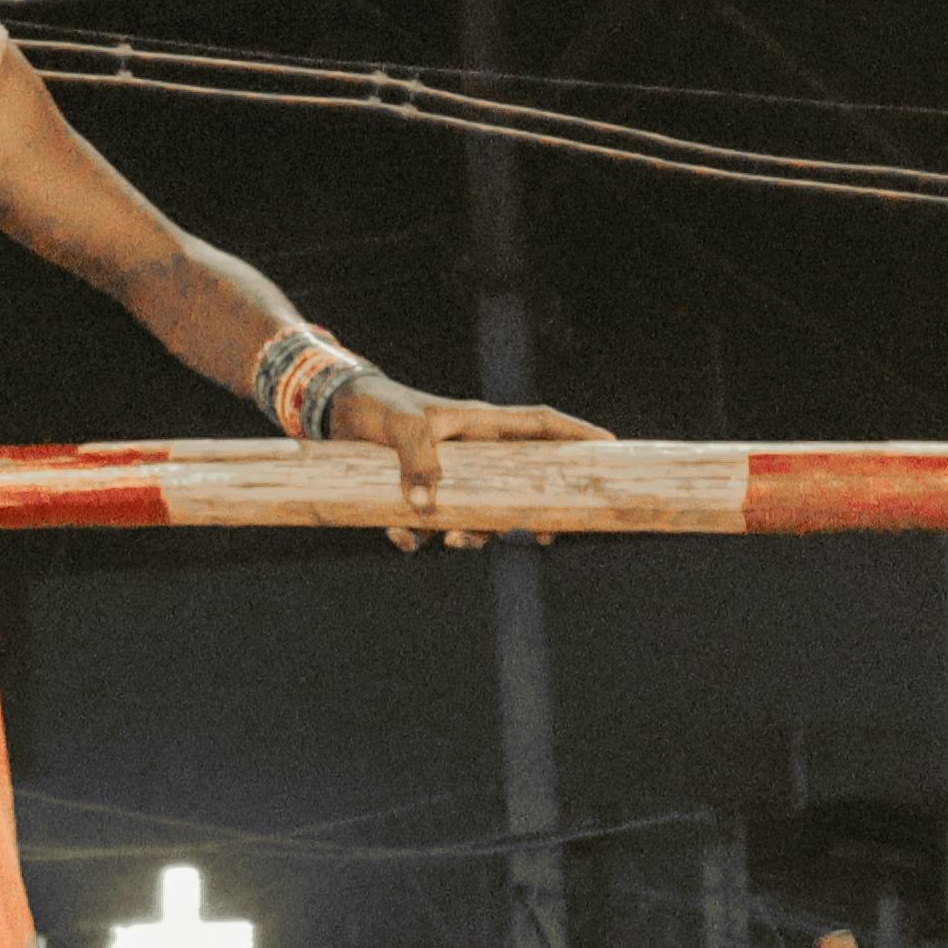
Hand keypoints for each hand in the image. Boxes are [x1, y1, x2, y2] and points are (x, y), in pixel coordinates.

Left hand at [338, 388, 609, 546]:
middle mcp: (474, 451)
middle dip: (532, 514)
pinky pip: (434, 526)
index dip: (578, 435)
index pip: (541, 425)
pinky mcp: (422, 492)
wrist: (335, 414)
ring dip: (474, 533)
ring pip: (482, 512)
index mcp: (481, 424)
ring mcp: (452, 473)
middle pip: (523, 483)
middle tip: (541, 537)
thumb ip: (416, 458)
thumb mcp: (399, 425)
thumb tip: (426, 509)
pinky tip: (403, 539)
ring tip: (453, 540)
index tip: (612, 448)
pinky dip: (420, 539)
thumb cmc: (376, 408)